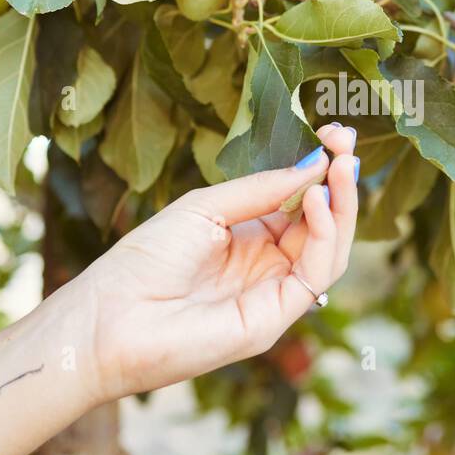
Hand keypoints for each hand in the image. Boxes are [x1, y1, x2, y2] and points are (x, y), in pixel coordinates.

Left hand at [75, 124, 358, 402]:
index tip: (333, 134)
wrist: (108, 320)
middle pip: (323, 224)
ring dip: (342, 205)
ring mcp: (274, 293)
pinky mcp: (275, 317)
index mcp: (249, 237)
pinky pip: (318, 274)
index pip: (300, 201)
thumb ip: (261, 189)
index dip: (319, 169)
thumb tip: (313, 163)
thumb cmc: (144, 261)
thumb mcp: (205, 207)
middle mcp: (267, 265)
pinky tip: (314, 200)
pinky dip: (326, 235)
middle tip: (345, 145)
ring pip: (331, 249)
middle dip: (338, 183)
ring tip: (338, 164)